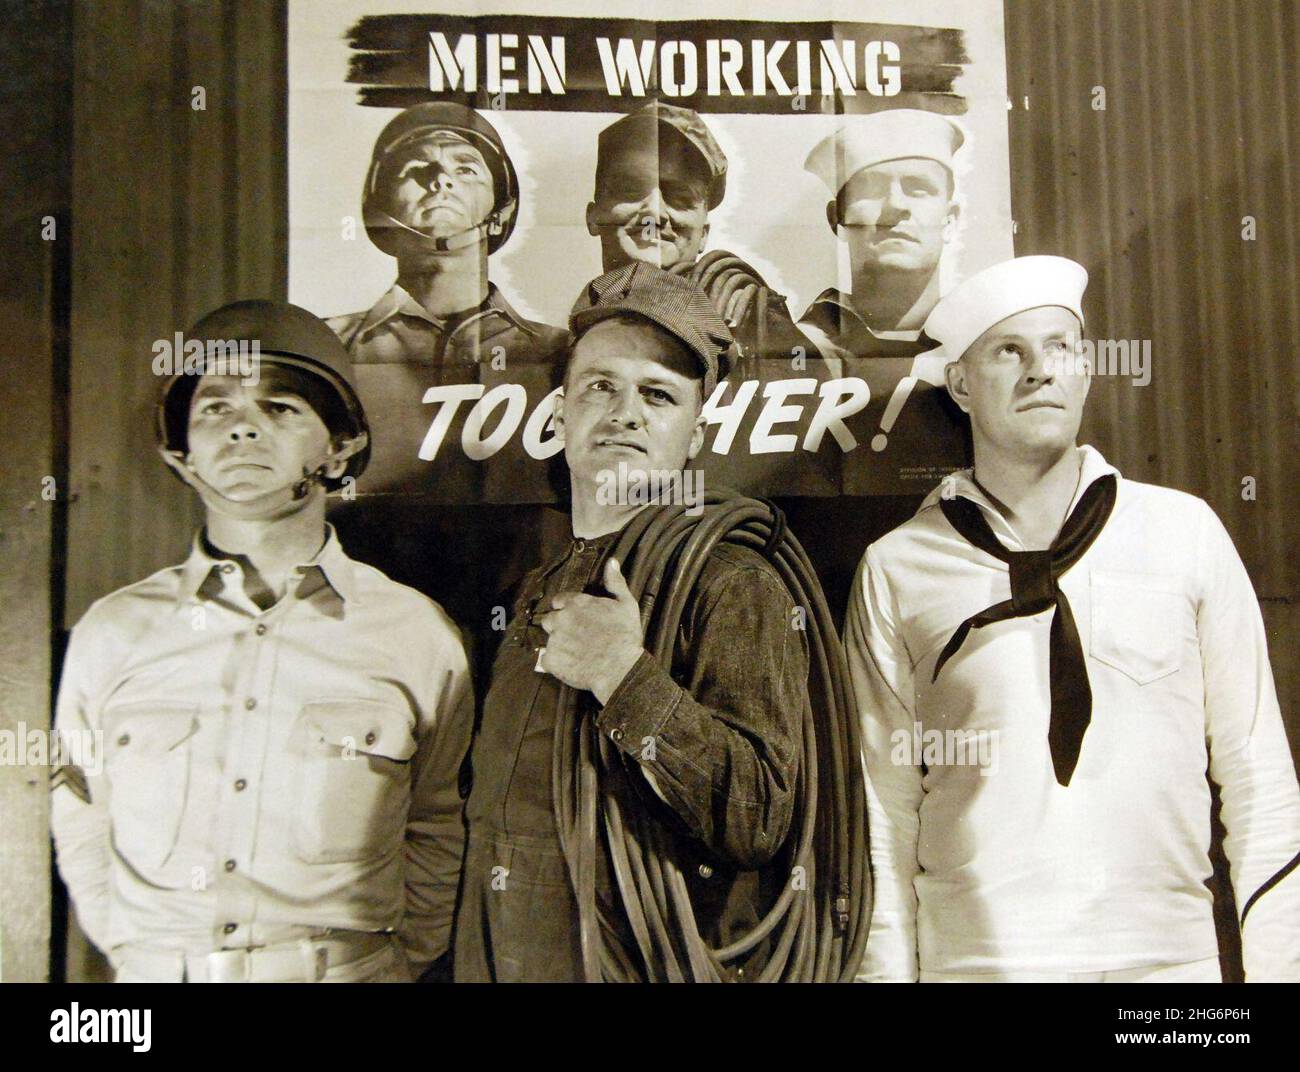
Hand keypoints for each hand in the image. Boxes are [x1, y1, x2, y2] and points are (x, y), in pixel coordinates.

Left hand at [536, 558, 644, 703]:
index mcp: (577, 603)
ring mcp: (554, 640)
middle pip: (550, 620)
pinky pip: (547, 659)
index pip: (559, 601)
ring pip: (549, 640)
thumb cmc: (626, 636)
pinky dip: (557, 662)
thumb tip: (612, 561)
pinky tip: (572, 664)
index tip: (578, 619)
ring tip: (576, 653)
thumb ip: (615, 582)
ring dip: (559, 644)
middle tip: (577, 637)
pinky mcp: (551, 660)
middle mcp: (561, 618)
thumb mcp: (627, 605)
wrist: (621, 670)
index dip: (567, 609)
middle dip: (560, 626)